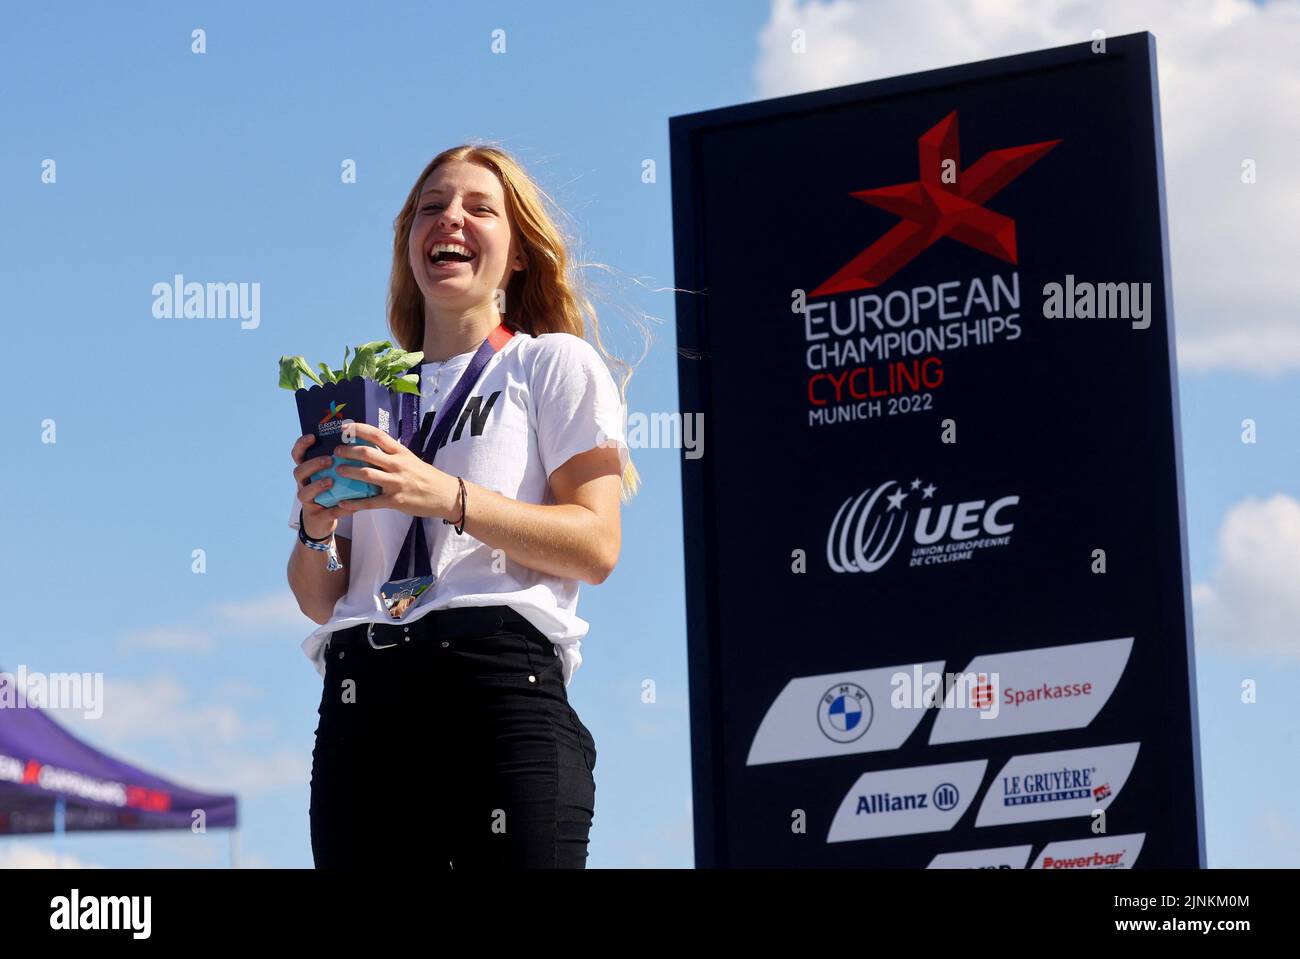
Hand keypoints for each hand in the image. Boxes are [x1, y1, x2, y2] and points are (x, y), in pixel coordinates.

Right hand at [292, 433, 349, 538]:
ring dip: (317, 486)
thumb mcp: (332, 474)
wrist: (322, 520)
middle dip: (312, 464)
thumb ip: (339, 461)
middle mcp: (303, 484)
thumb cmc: (330, 490)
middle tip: (328, 460)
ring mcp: (308, 501)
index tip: (312, 436)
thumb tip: (360, 442)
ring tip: (331, 481)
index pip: (298, 455)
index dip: (301, 445)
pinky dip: (339, 509)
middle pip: (299, 472)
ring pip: (304, 493)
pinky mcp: (318, 516)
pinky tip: (349, 505)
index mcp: (307, 471)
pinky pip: (327, 513)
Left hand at [331, 421, 459, 519]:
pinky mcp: (395, 501)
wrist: (446, 495)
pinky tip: (343, 502)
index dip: (359, 429)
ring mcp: (396, 483)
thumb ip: (393, 455)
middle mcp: (397, 465)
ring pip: (366, 474)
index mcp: (401, 452)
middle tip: (336, 452)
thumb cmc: (428, 477)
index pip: (377, 435)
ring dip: (348, 471)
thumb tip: (373, 449)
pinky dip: (354, 502)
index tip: (345, 428)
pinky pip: (370, 502)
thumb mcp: (412, 460)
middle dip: (348, 451)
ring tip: (338, 471)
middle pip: (367, 453)